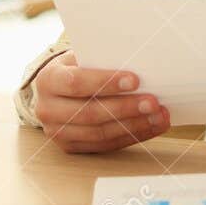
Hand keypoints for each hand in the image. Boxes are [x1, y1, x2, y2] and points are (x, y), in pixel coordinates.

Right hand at [33, 51, 170, 153]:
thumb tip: (142, 63)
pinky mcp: (71, 148)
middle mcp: (47, 109)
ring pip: (100, 133)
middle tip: (153, 102)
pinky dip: (132, 136)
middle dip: (125, 108)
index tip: (135, 80)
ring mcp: (57, 132)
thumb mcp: (82, 56)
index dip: (106, 82)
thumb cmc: (77, 67)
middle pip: (90, 113)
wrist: (57, 90)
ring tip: (158, 115)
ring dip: (134, 125)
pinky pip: (105, 146)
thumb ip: (103, 60)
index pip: (76, 83)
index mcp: (48, 80)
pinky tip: (151, 126)